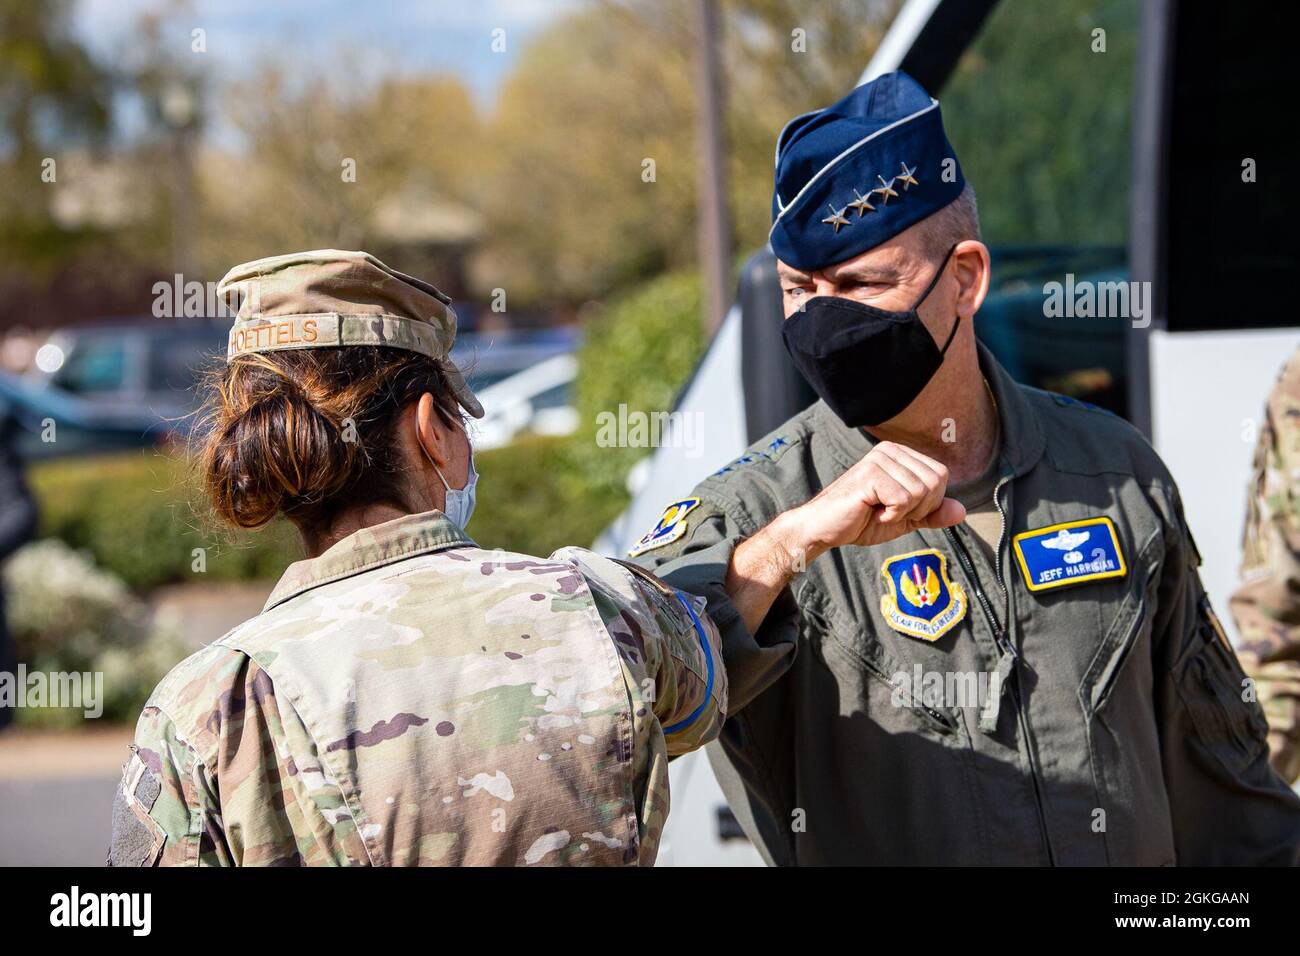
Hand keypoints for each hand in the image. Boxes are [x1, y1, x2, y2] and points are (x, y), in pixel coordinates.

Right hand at [775, 441, 965, 562]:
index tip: (899, 508)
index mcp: (900, 454)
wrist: (824, 529)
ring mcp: (879, 459)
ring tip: (877, 511)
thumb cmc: (860, 521)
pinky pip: (904, 499)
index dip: (928, 502)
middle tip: (889, 511)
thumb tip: (962, 511)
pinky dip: (891, 515)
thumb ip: (932, 514)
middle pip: (936, 481)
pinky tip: (870, 511)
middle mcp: (890, 450)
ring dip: (902, 513)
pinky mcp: (870, 473)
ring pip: (922, 491)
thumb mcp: (904, 519)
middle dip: (918, 508)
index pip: (941, 474)